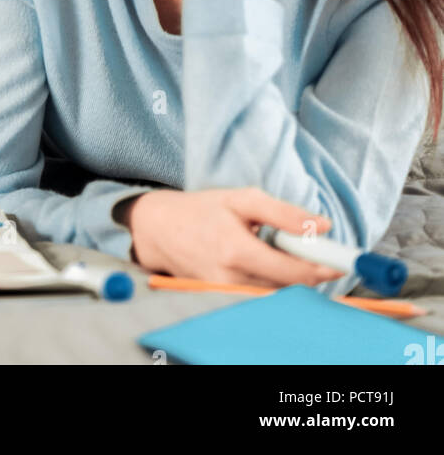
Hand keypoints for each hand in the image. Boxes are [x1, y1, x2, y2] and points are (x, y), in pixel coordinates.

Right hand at [122, 187, 343, 287]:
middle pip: (286, 288)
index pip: (292, 272)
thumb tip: (322, 226)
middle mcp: (231, 278)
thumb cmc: (202, 209)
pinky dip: (271, 282)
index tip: (339, 263)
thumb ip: (284, 213)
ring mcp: (224, 293)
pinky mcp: (221, 299)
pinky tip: (267, 262)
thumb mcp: (243, 199)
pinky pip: (257, 295)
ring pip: (273, 293)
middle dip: (307, 272)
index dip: (321, 270)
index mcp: (237, 251)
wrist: (159, 229)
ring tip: (281, 251)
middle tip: (315, 252)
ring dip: (288, 277)